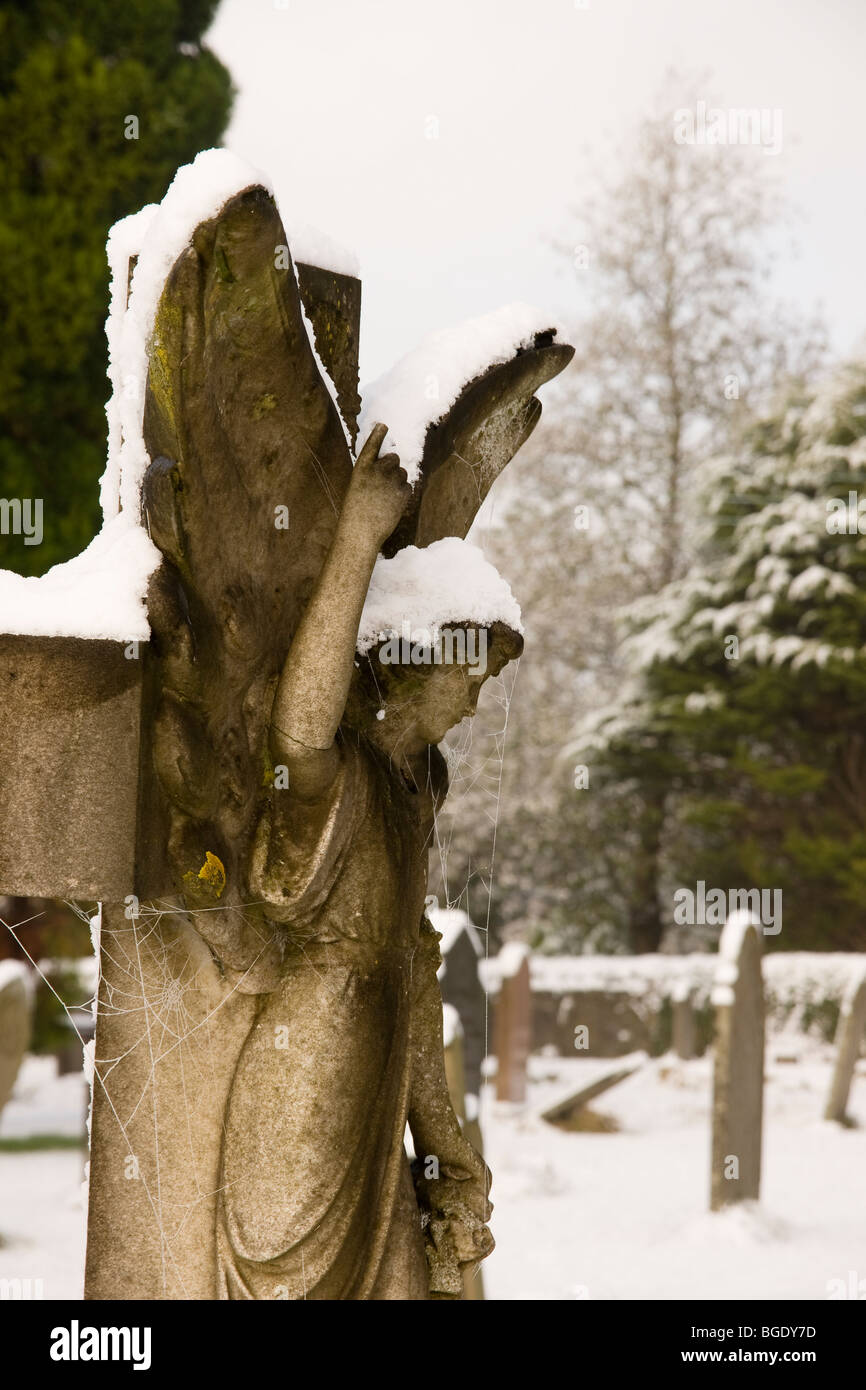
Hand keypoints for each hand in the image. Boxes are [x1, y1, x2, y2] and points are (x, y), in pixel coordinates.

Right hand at [346, 422, 411, 546]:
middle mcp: (378, 470)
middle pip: (393, 458)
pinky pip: (407, 486)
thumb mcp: (357, 487)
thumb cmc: (355, 513)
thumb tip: (389, 467)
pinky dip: (402, 494)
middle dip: (392, 466)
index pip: (372, 445)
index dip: (378, 434)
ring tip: (385, 497)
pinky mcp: (403, 492)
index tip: (383, 425)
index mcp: (361, 467)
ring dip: (397, 481)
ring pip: (402, 473)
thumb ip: (371, 474)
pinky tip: (392, 505)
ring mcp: (392, 480)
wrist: (361, 532)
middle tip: (385, 481)